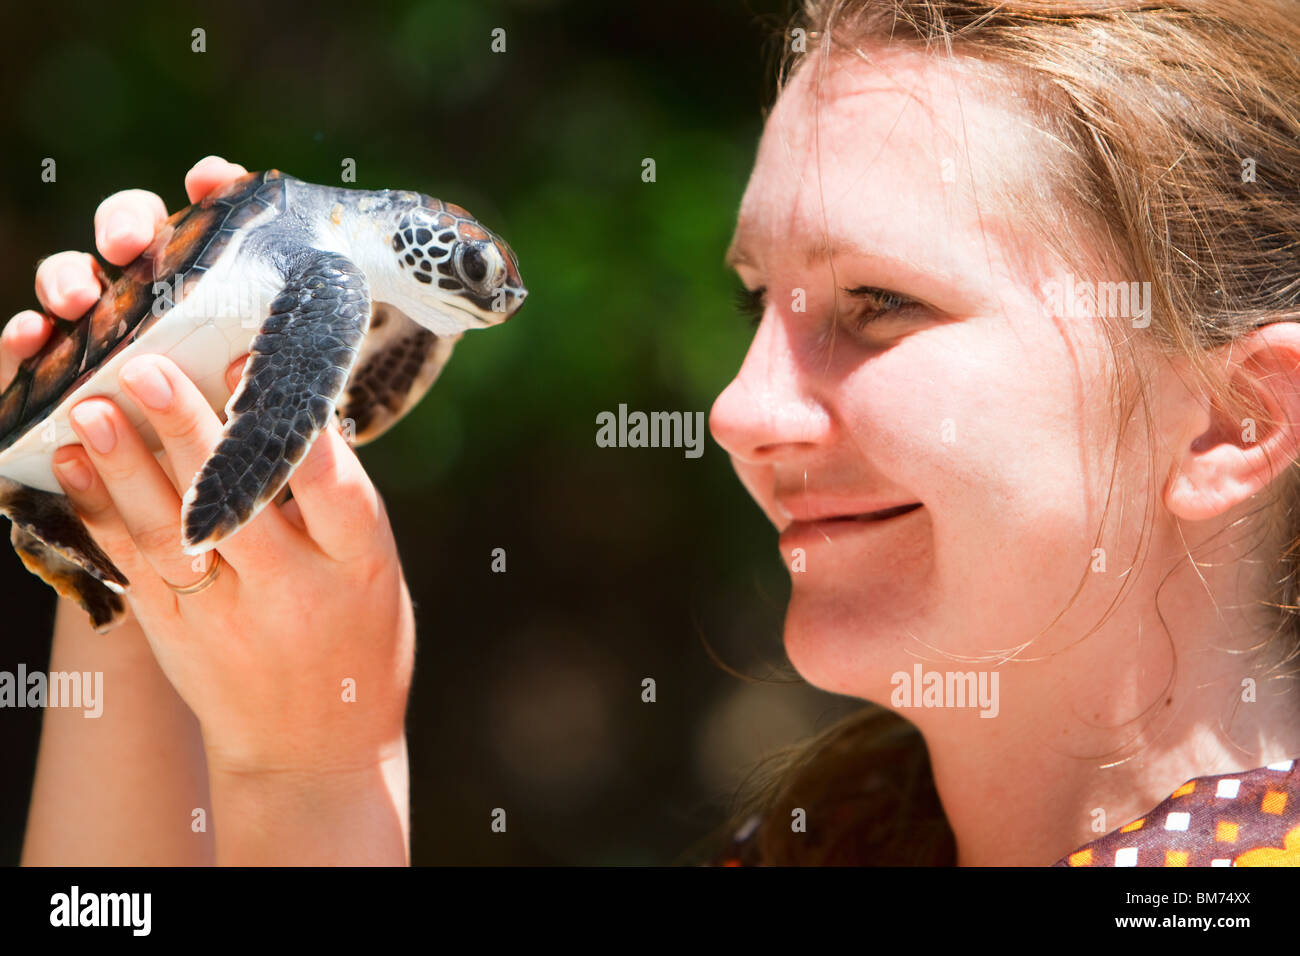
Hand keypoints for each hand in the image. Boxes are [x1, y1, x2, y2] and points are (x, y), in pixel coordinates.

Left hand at [4, 157, 414, 781]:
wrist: (312, 750)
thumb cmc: (359, 640)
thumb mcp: (374, 570)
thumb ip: (334, 501)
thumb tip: (286, 407)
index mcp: (358, 564)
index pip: (324, 484)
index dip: (283, 424)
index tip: (248, 365)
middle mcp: (292, 589)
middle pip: (231, 501)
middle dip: (184, 430)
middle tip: (144, 366)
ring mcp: (226, 615)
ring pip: (168, 531)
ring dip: (124, 466)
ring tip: (90, 408)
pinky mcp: (174, 631)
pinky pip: (130, 564)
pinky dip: (97, 511)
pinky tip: (72, 466)